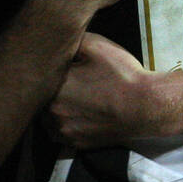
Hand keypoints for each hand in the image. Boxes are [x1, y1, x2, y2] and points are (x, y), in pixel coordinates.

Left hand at [47, 33, 156, 147]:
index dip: (45, 70)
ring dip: (52, 107)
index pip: (37, 77)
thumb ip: (70, 40)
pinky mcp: (75, 143)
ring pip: (46, 117)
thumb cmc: (121, 74)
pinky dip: (63, 122)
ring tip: (69, 96)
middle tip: (63, 80)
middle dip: (48, 89)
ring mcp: (63, 131)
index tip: (56, 65)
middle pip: (40, 98)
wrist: (145, 106)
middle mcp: (52, 113)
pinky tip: (74, 111)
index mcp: (52, 87)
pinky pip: (59, 132)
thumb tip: (55, 38)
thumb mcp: (96, 45)